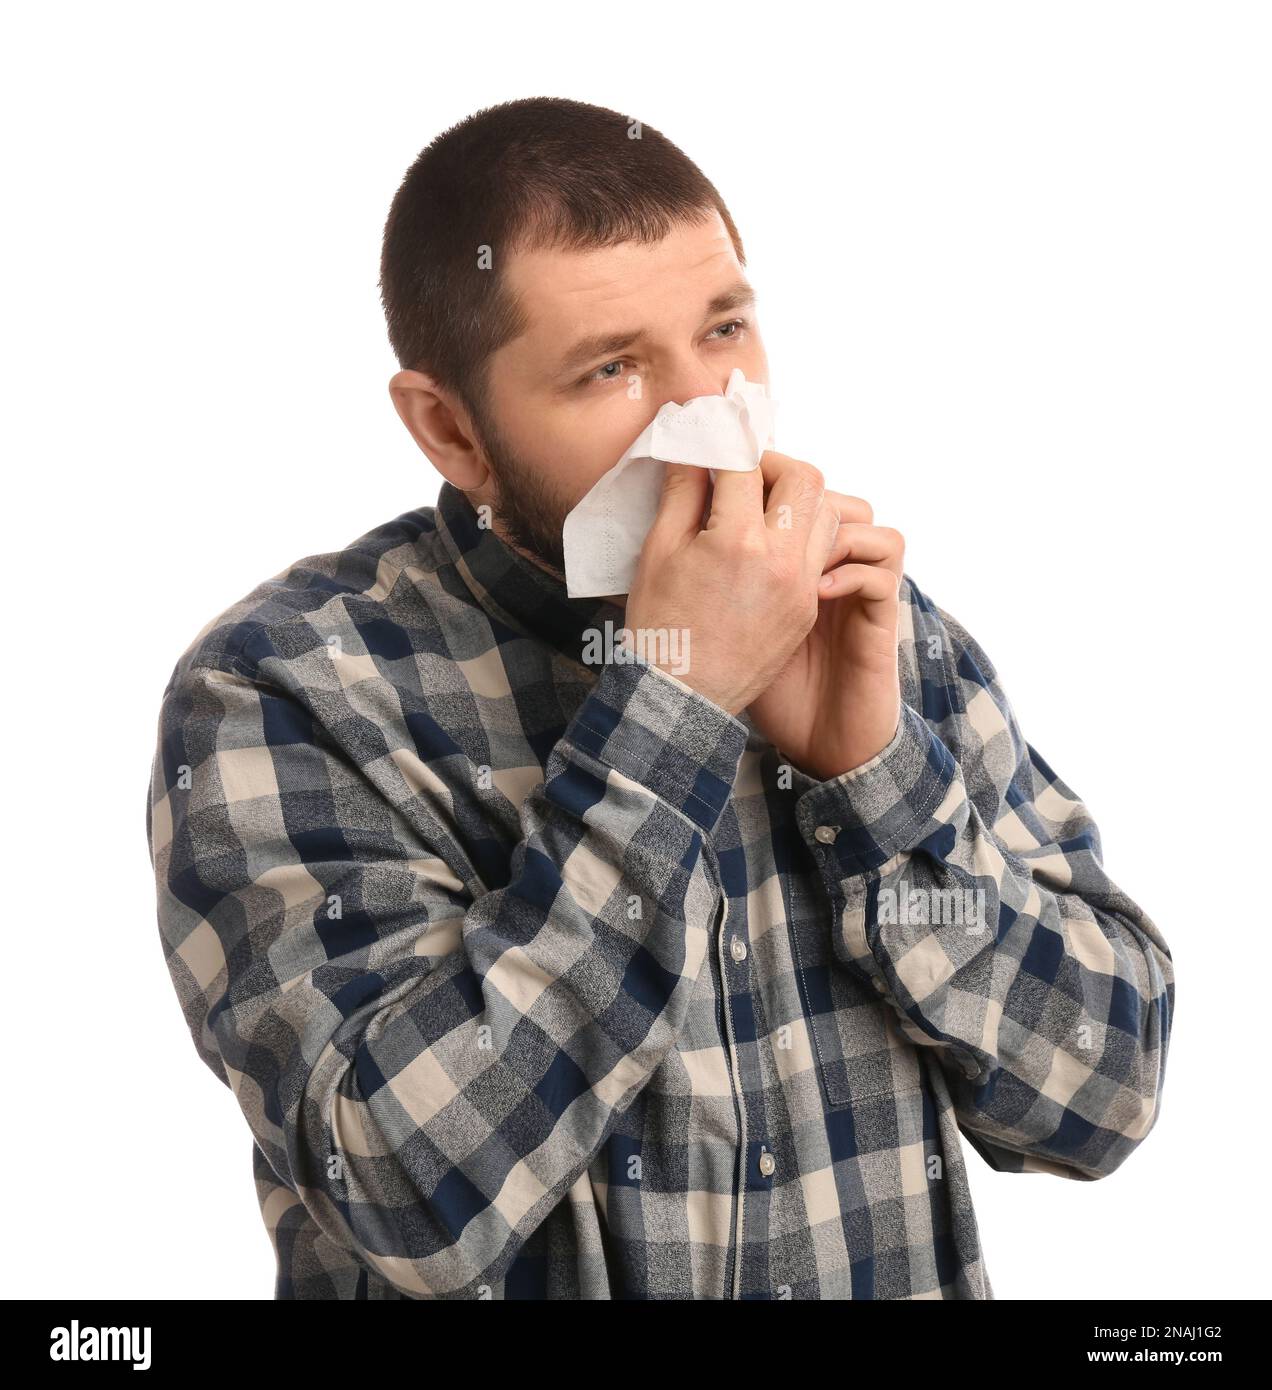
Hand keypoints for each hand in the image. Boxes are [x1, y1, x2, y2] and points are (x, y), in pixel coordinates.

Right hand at [624, 458, 840, 715]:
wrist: (682, 699)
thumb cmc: (660, 626)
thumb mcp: (658, 552)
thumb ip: (681, 491)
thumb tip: (692, 445)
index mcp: (737, 543)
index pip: (744, 464)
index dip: (725, 439)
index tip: (712, 431)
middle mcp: (781, 561)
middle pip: (805, 478)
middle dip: (773, 463)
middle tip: (742, 472)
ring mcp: (802, 586)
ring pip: (825, 513)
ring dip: (796, 498)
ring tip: (758, 508)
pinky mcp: (808, 606)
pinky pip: (821, 551)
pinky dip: (801, 533)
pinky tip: (768, 542)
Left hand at [744, 455, 902, 779]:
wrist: (812, 742)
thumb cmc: (762, 682)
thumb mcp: (732, 618)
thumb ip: (725, 571)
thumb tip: (676, 522)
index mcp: (795, 565)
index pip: (793, 496)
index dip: (767, 477)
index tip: (729, 481)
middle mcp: (832, 571)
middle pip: (833, 496)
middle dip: (797, 484)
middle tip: (760, 498)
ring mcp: (859, 594)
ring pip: (869, 523)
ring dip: (830, 521)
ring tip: (788, 543)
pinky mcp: (879, 622)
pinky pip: (882, 571)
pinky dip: (852, 569)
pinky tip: (820, 586)